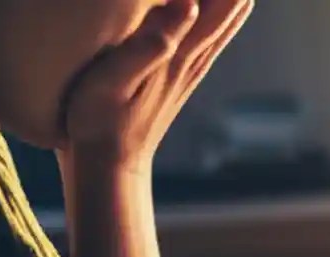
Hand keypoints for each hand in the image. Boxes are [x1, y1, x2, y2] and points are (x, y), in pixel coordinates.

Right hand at [58, 0, 253, 171]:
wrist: (110, 167)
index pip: (213, 2)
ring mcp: (190, 69)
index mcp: (176, 51)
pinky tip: (230, 7)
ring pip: (226, 22)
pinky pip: (215, 38)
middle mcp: (191, 58)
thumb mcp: (112, 80)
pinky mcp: (182, 77)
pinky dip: (227, 15)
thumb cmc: (98, 122)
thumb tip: (187, 5)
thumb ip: (147, 43)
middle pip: (229, 8)